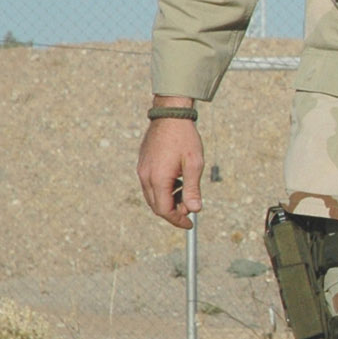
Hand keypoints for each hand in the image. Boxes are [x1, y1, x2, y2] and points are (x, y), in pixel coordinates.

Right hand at [137, 109, 203, 229]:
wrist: (170, 115)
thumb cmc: (185, 138)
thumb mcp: (194, 164)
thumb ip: (192, 189)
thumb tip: (195, 210)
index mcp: (158, 178)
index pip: (164, 210)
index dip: (177, 220)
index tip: (190, 223)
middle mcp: (146, 176)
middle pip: (157, 206)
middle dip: (173, 212)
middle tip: (190, 208)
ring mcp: (142, 170)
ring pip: (152, 197)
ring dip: (168, 201)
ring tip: (185, 191)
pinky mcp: (142, 164)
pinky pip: (150, 185)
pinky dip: (163, 190)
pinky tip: (177, 181)